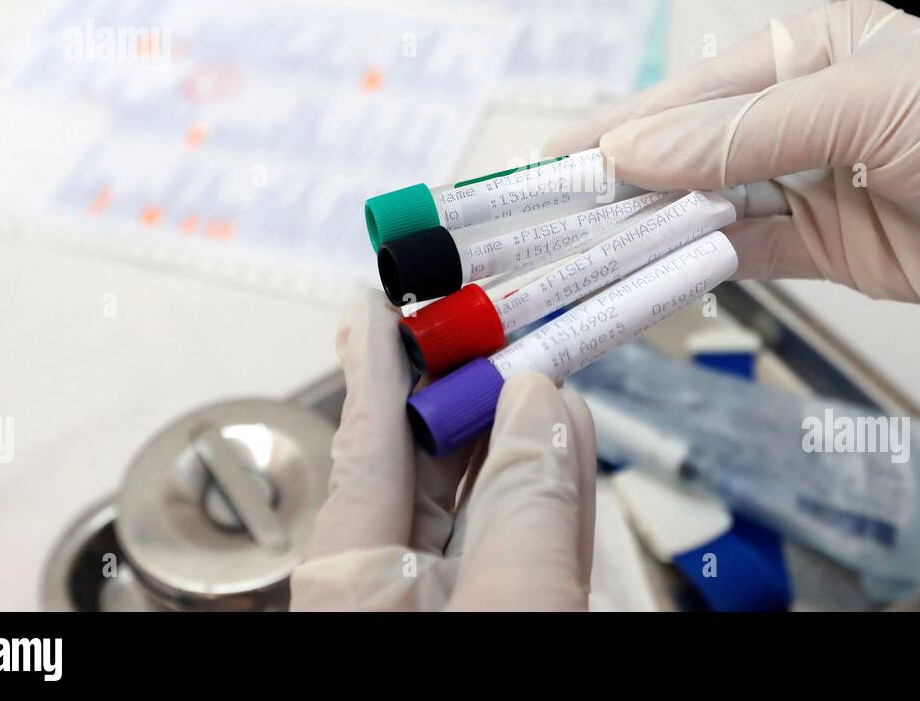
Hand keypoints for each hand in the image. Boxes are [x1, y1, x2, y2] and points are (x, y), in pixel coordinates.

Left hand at [292, 290, 596, 609]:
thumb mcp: (513, 600)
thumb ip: (525, 501)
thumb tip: (535, 400)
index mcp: (354, 578)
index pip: (365, 446)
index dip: (376, 364)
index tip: (374, 303)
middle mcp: (386, 587)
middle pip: (419, 467)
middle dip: (459, 391)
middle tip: (484, 323)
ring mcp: (440, 605)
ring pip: (473, 505)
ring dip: (514, 435)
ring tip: (539, 368)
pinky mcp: (488, 615)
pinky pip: (509, 546)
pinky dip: (541, 494)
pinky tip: (565, 444)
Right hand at [548, 0, 919, 393]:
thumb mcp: (863, 104)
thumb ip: (745, 132)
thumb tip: (637, 152)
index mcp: (810, 52)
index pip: (695, 90)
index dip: (625, 122)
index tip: (560, 154)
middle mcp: (803, 115)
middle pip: (693, 147)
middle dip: (627, 175)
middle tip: (553, 207)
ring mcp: (812, 183)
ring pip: (709, 203)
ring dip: (653, 224)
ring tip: (584, 244)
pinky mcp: (827, 246)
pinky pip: (744, 252)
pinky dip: (696, 262)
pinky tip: (651, 270)